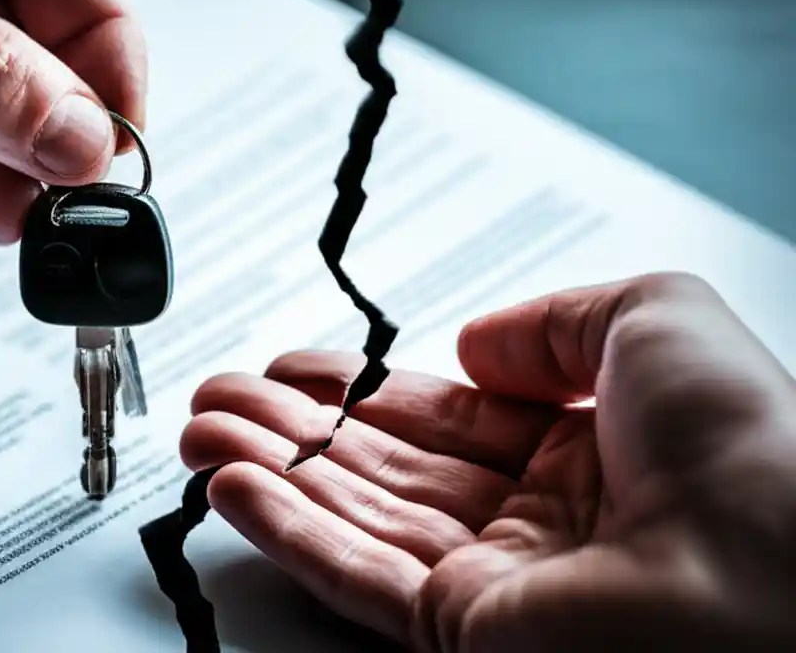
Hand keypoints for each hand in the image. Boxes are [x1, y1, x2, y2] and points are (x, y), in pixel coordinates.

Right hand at [182, 272, 795, 650]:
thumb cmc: (748, 444)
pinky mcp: (461, 635)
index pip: (440, 418)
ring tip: (200, 434)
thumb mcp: (652, 317)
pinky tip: (234, 490)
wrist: (775, 569)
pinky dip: (287, 534)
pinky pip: (354, 579)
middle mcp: (533, 523)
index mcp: (583, 452)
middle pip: (378, 468)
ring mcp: (493, 584)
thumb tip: (467, 344)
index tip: (291, 367)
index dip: (357, 388)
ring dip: (267, 475)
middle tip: (217, 398)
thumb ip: (550, 320)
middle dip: (290, 430)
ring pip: (351, 520)